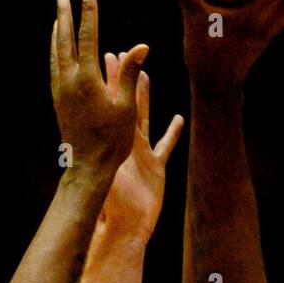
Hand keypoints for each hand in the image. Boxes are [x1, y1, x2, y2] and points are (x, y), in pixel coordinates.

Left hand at [50, 0, 148, 176]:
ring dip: (57, 34)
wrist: (87, 167)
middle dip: (65, 15)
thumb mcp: (126, 107)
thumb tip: (141, 46)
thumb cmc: (112, 140)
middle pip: (64, 40)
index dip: (89, 11)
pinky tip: (57, 52)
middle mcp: (69, 82)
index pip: (88, 36)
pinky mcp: (58, 102)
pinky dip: (55, 53)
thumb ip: (130, 73)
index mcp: (87, 79)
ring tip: (58, 19)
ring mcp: (61, 92)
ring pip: (55, 54)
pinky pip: (54, 69)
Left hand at [99, 55, 183, 240]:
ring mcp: (142, 154)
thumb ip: (115, 147)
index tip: (111, 53)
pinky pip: (166, 146)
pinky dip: (172, 133)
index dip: (113, 76)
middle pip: (125, 103)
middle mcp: (127, 142)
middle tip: (122, 54)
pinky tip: (179, 119)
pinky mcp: (156, 168)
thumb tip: (104, 130)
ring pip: (144, 118)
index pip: (113, 99)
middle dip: (124, 78)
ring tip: (147, 76)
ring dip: (145, 98)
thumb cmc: (117, 204)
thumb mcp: (116, 169)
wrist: (126, 230)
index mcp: (117, 139)